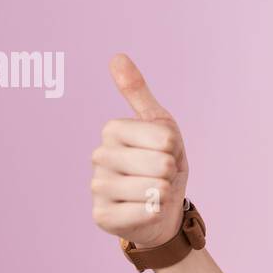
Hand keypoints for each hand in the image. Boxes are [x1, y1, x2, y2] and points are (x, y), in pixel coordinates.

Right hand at [91, 54, 190, 248]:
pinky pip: (146, 212)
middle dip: (170, 174)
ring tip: (153, 193)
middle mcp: (99, 156)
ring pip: (154, 188)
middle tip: (160, 177)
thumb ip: (138, 93)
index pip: (166, 138)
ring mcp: (97, 187)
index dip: (175, 148)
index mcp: (112, 130)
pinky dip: (155, 213)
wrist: (162, 210)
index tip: (165, 153)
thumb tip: (116, 56)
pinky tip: (145, 211)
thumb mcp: (161, 126)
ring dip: (163, 194)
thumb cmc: (162, 163)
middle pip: (162, 163)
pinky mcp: (101, 217)